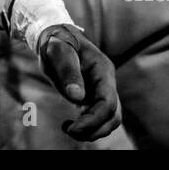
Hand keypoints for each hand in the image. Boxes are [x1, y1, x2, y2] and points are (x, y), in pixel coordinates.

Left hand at [37, 24, 121, 140]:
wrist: (55, 38)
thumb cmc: (57, 43)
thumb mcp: (59, 52)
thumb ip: (68, 71)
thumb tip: (77, 98)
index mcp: (103, 70)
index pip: (108, 103)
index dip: (94, 119)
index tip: (73, 127)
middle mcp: (106, 82)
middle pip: (113, 115)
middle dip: (94, 129)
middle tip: (70, 130)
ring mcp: (101, 90)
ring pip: (108, 119)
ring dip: (93, 131)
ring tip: (69, 129)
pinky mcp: (93, 97)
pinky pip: (98, 117)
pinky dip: (87, 126)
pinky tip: (69, 124)